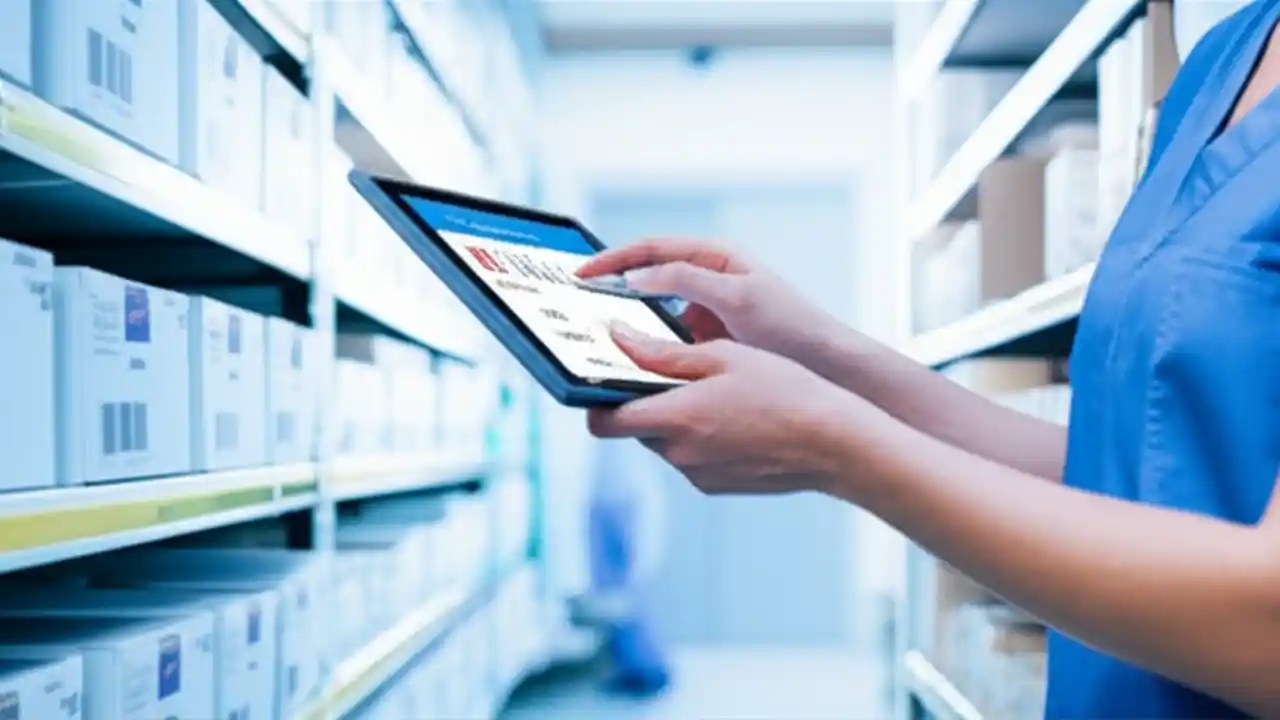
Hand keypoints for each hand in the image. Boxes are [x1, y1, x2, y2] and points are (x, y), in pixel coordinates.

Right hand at [576, 238, 845, 363]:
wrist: (828, 366)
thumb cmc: (791, 326)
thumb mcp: (735, 297)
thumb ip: (686, 281)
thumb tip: (636, 276)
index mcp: (715, 257)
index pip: (650, 248)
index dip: (613, 259)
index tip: (581, 274)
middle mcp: (708, 279)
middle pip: (648, 278)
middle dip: (614, 291)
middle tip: (580, 308)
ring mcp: (708, 310)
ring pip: (657, 314)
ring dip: (635, 328)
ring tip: (605, 343)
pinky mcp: (711, 340)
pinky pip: (672, 341)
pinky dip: (655, 351)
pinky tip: (640, 369)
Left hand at [588, 324, 889, 495]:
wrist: (835, 444)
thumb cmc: (785, 391)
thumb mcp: (722, 357)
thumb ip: (662, 353)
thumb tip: (617, 340)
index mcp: (675, 418)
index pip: (604, 422)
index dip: (594, 402)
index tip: (601, 379)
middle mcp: (679, 454)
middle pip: (635, 428)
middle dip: (644, 401)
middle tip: (671, 370)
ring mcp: (697, 475)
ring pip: (664, 442)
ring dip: (674, 418)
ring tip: (713, 392)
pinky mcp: (716, 486)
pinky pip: (691, 458)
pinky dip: (699, 437)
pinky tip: (733, 418)